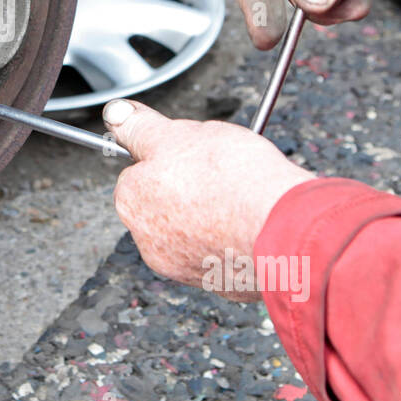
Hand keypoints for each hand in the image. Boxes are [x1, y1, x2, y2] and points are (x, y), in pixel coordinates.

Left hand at [104, 99, 312, 300]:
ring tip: (241, 197)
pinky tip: (253, 223)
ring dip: (212, 216)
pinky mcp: (221, 285)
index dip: (169, 157)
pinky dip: (235, 240)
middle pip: (165, 204)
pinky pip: (223, 254)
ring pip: (194, 231)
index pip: (139, 173)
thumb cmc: (232, 179)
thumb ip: (141, 127)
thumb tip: (116, 115)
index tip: (193, 153)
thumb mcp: (177, 134)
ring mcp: (185, 268)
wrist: (284, 227)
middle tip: (221, 173)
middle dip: (189, 189)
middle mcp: (149, 242)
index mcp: (132, 202)